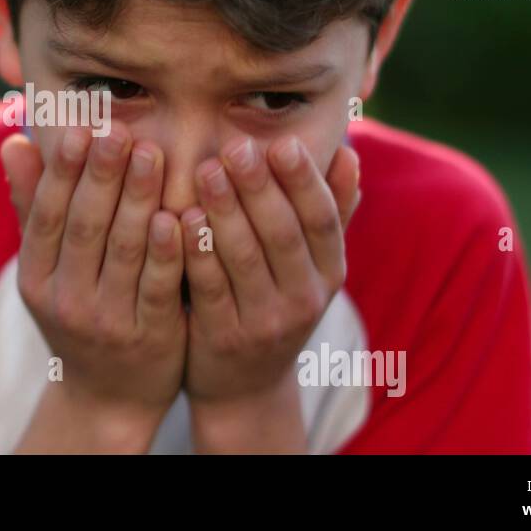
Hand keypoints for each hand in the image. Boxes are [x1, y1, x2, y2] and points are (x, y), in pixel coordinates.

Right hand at [2, 124, 186, 451]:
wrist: (109, 398)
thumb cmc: (80, 313)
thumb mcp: (47, 268)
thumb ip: (35, 206)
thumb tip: (13, 142)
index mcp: (36, 278)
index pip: (48, 215)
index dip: (63, 170)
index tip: (82, 125)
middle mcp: (64, 301)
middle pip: (84, 227)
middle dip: (101, 176)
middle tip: (118, 130)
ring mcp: (106, 322)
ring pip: (122, 252)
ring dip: (136, 199)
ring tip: (152, 154)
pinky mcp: (149, 338)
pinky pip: (157, 288)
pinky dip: (165, 252)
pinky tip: (175, 216)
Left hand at [180, 136, 360, 451]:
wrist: (246, 388)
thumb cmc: (277, 303)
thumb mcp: (313, 267)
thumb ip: (331, 212)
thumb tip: (350, 152)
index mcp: (329, 273)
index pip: (322, 220)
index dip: (304, 181)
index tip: (282, 142)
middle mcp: (304, 299)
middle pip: (283, 235)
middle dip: (259, 187)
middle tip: (236, 147)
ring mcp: (264, 322)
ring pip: (245, 258)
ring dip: (225, 211)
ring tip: (206, 170)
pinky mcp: (222, 338)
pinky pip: (209, 288)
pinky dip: (197, 253)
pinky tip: (181, 218)